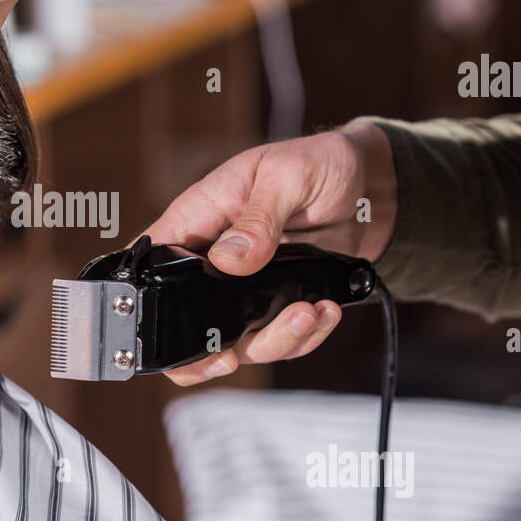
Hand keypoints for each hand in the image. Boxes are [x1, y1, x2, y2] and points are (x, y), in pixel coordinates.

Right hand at [136, 122, 396, 384]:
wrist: (371, 184)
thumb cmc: (318, 162)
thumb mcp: (286, 177)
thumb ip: (258, 219)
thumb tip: (227, 260)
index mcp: (197, 219)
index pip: (152, 264)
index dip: (149, 303)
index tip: (175, 332)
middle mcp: (213, 259)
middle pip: (186, 324)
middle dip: (207, 352)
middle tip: (231, 357)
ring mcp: (244, 287)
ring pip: (238, 342)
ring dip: (275, 340)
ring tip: (309, 313)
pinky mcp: (278, 302)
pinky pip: (281, 339)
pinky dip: (305, 337)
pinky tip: (327, 311)